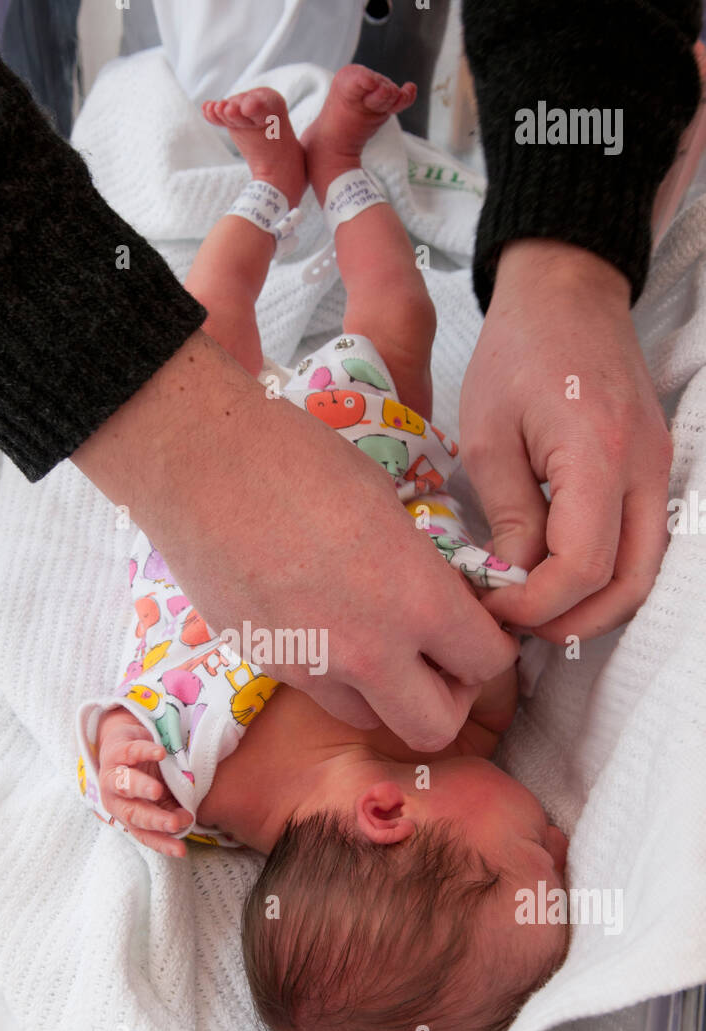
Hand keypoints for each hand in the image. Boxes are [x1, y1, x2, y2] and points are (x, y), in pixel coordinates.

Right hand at [74, 330, 517, 751]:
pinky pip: (317, 690)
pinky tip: (318, 618)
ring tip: (373, 638)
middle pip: (435, 727)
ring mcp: (310, 667)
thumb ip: (423, 569)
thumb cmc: (297, 460)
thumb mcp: (389, 505)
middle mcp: (366, 650)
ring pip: (371, 717)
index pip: (488, 663)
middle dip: (447, 699)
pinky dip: (331, 671)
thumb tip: (442, 597)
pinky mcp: (264, 665)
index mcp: (414, 598)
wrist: (197, 461)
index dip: (491, 648)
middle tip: (438, 658)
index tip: (478, 628)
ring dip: (385, 691)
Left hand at [96, 707, 192, 856]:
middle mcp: (116, 800)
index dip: (162, 843)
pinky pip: (130, 752)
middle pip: (132, 813)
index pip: (144, 834)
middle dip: (154, 820)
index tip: (181, 851)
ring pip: (123, 785)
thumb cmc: (147, 776)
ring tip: (157, 791)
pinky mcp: (116, 751)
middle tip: (174, 823)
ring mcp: (113, 776)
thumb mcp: (161, 797)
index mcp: (128, 815)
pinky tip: (161, 754)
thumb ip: (172, 809)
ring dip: (140, 788)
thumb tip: (187, 819)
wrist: (124, 744)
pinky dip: (145, 752)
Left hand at [459, 239, 672, 642]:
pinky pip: (640, 545)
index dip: (535, 603)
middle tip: (513, 622)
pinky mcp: (652, 473)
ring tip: (531, 606)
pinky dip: (603, 576)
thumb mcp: (489, 436)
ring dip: (590, 605)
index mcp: (599, 455)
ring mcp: (657, 472)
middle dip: (569, 620)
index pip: (582, 566)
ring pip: (642, 573)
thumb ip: (509, 515)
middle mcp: (644, 470)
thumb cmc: (518, 350)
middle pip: (628, 586)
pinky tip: (553, 575)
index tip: (490, 604)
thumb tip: (512, 580)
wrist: (568, 293)